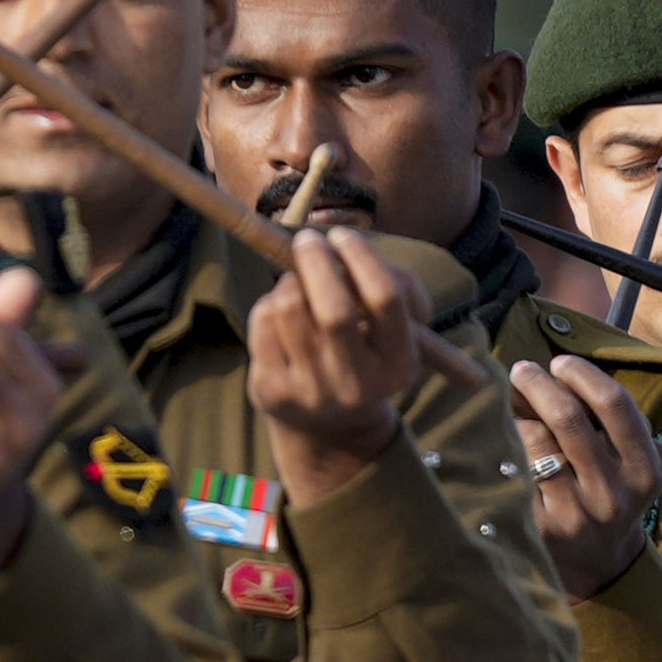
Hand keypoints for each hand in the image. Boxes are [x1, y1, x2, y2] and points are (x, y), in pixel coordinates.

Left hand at [243, 228, 414, 502]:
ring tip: (297, 282)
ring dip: (291, 280)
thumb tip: (348, 248)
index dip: (361, 257)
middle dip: (317, 261)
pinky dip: (269, 302)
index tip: (343, 236)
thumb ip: (392, 282)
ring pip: (290, 308)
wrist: (328, 426)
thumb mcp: (392, 329)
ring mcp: (312, 393)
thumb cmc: (364, 352)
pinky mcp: (274, 391)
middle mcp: (358, 385)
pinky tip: (281, 313)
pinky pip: (263, 322)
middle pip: (334, 309)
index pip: (384, 298)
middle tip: (307, 240)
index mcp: (398, 365)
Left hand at [506, 353, 661, 598]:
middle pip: (568, 419)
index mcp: (644, 472)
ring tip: (510, 404)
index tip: (560, 363)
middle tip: (522, 370)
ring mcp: (576, 514)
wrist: (597, 563)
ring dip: (517, 413)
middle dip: (539, 384)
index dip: (582, 375)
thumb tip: (551, 370)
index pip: (614, 405)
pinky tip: (502, 437)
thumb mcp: (626, 463)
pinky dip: (506, 445)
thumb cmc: (608, 493)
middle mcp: (613, 495)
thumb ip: (604, 421)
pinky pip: (516, 469)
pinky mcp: (541, 528)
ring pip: (536, 442)